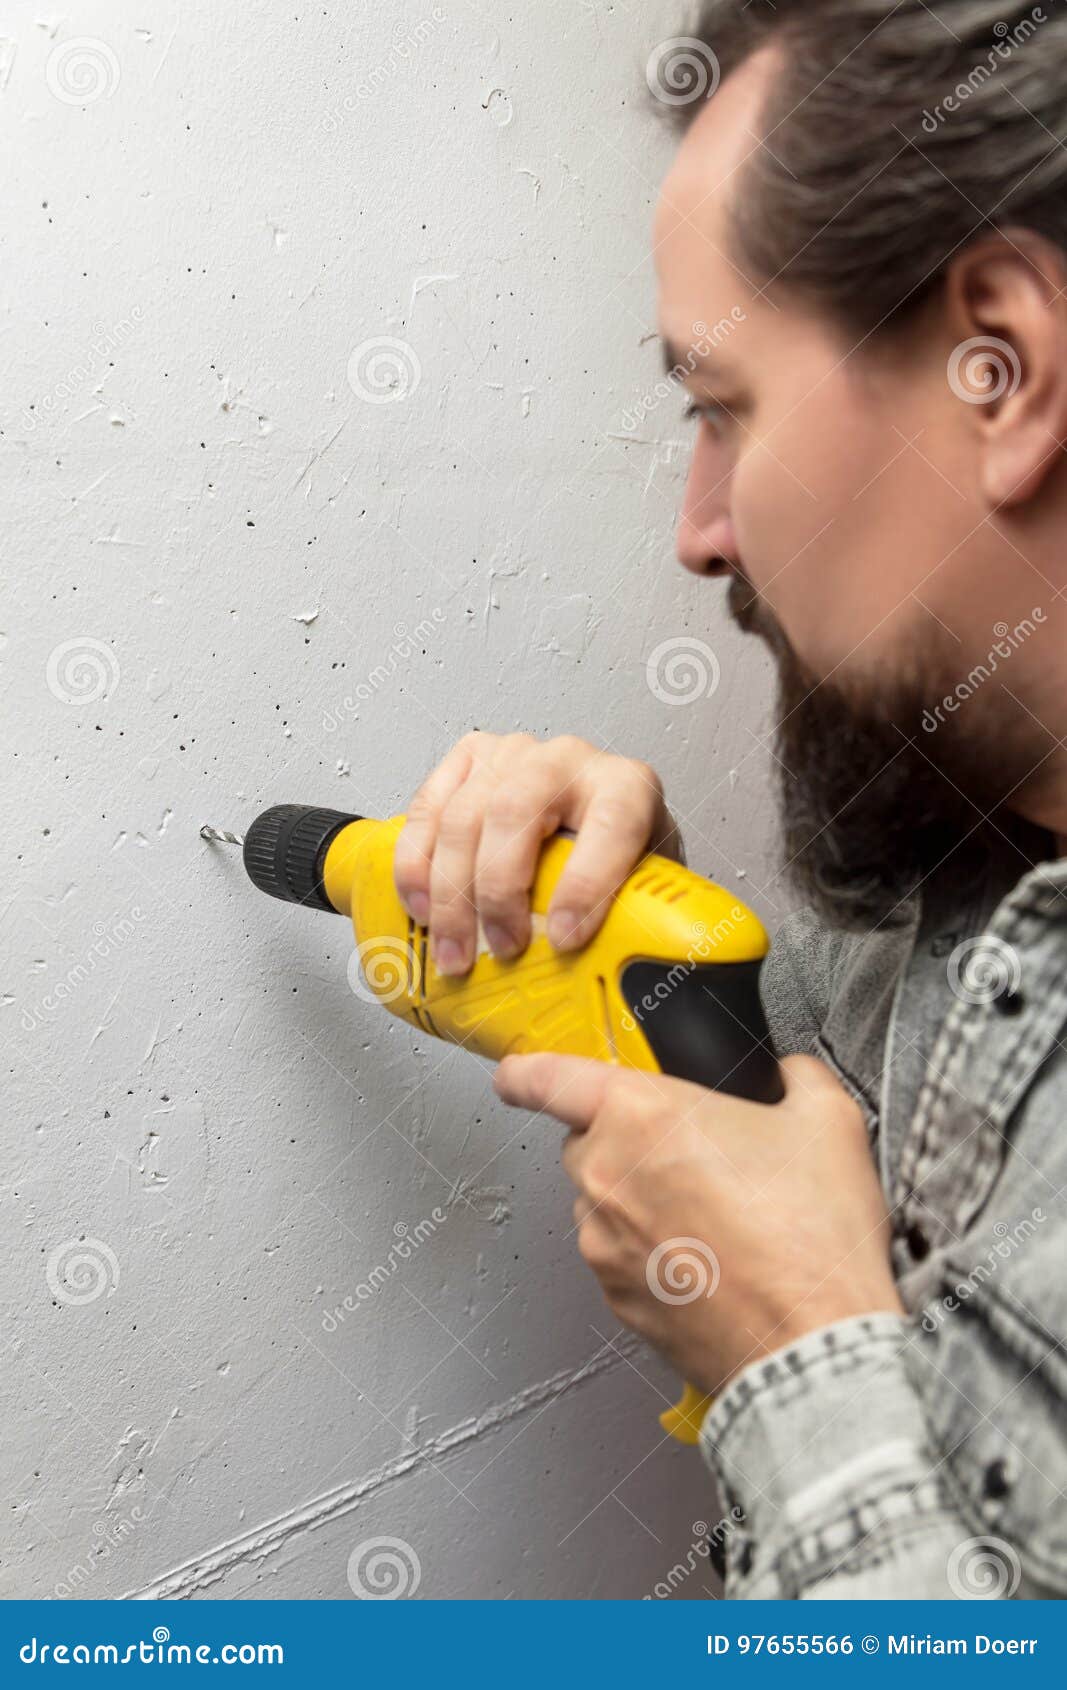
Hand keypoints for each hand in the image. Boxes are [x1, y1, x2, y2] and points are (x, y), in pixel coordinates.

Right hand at [392, 731, 683, 974]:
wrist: (591, 818)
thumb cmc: (615, 855)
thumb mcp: (637, 888)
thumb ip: (629, 922)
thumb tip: (616, 985)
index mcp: (625, 787)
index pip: (611, 823)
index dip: (586, 883)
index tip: (565, 938)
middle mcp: (566, 760)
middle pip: (514, 811)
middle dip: (500, 890)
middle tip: (503, 948)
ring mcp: (511, 755)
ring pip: (461, 817)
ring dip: (449, 894)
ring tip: (455, 952)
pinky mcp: (467, 762)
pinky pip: (425, 811)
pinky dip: (414, 868)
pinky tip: (422, 910)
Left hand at [493, 1051, 903, 1395]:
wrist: (815, 1348)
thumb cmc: (811, 1240)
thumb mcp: (828, 1122)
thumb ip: (796, 1078)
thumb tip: (792, 1076)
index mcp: (639, 1116)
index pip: (545, 1078)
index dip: (527, 1073)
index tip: (520, 1075)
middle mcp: (606, 1178)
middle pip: (586, 1142)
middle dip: (630, 1142)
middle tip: (696, 1155)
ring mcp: (605, 1246)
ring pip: (603, 1204)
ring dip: (642, 1202)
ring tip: (718, 1218)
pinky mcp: (617, 1300)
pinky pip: (621, 1259)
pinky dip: (654, 1256)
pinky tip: (713, 1261)